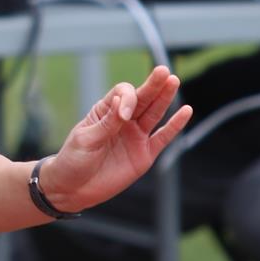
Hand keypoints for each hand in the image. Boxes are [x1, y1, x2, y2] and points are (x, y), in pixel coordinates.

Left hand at [37, 66, 192, 212]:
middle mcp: (123, 120)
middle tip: (164, 71)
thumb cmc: (74, 160)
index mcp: (105, 111)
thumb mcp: (86, 139)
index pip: (122, 94)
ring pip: (154, 113)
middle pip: (142, 98)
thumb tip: (120, 101)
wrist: (73, 189)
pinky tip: (186, 110)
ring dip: (164, 98)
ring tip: (173, 81)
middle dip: (152, 85)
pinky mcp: (145, 154)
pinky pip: (163, 137)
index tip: (124, 115)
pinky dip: (175, 125)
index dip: (127, 99)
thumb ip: (107, 123)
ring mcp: (135, 136)